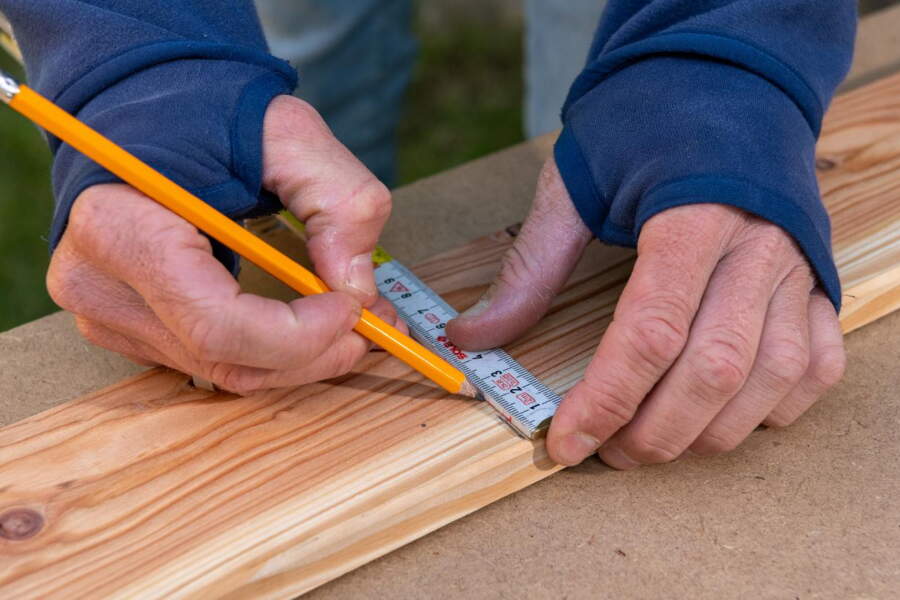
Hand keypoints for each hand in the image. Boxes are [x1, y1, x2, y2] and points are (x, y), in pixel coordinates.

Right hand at [47, 95, 403, 393]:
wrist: (149, 106)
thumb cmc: (208, 111)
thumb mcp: (292, 135)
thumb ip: (340, 202)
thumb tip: (355, 287)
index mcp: (120, 229)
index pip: (216, 324)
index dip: (296, 334)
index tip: (350, 307)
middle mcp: (97, 283)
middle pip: (223, 359)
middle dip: (311, 353)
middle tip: (370, 327)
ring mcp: (104, 310)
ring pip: (221, 371)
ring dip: (296, 358)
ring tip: (348, 322)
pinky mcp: (125, 323)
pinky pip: (208, 360)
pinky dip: (267, 351)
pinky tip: (305, 324)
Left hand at [448, 158, 845, 467]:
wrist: (726, 79)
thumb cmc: (644, 126)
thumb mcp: (575, 184)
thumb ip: (530, 266)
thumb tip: (471, 336)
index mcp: (693, 216)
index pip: (653, 331)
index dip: (607, 400)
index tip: (566, 443)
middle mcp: (759, 246)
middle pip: (715, 370)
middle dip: (655, 432)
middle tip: (605, 454)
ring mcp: (799, 266)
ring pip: (770, 379)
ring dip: (709, 432)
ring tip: (653, 444)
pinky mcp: (819, 280)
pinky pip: (818, 365)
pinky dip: (775, 407)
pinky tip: (726, 416)